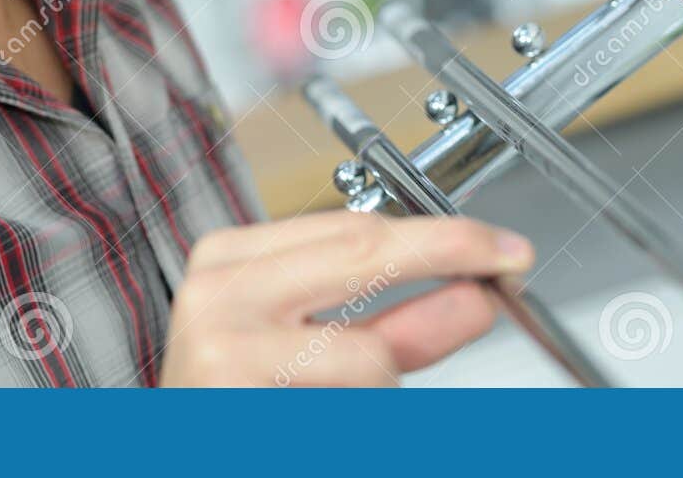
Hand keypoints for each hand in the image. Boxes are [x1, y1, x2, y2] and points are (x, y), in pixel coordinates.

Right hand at [158, 210, 535, 385]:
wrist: (178, 457)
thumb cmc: (235, 403)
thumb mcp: (312, 347)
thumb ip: (393, 322)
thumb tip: (472, 294)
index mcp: (228, 261)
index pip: (355, 227)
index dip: (440, 235)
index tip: (495, 245)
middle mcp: (218, 296)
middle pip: (365, 254)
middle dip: (448, 258)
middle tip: (504, 268)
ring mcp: (222, 354)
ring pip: (369, 356)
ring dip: (388, 386)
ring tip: (342, 402)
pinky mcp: (241, 407)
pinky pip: (351, 410)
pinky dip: (362, 416)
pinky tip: (314, 418)